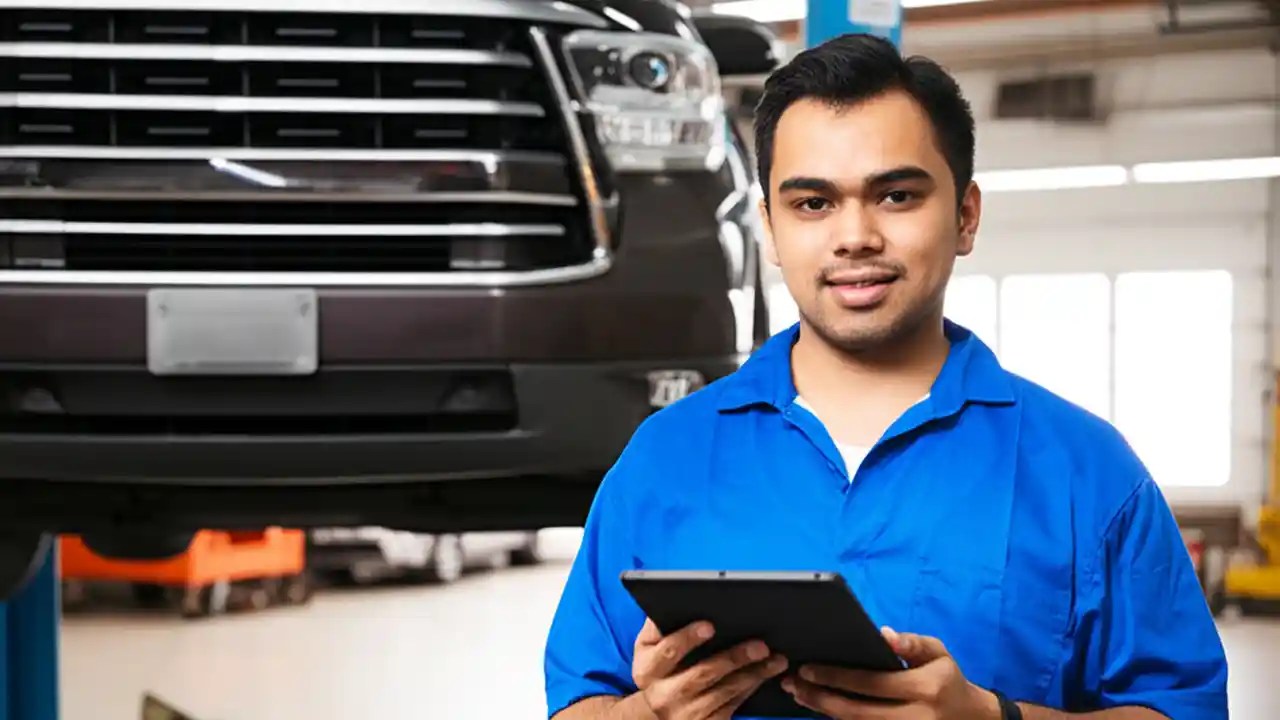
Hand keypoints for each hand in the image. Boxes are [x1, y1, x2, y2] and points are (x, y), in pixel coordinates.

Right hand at [632, 618, 789, 719]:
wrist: (657, 713)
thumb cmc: (658, 670)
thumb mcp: (648, 647)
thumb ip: (657, 625)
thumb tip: (676, 601)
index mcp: (647, 670)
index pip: (668, 652)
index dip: (688, 638)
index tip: (709, 625)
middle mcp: (664, 696)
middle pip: (702, 674)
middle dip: (733, 658)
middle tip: (760, 645)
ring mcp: (686, 714)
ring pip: (725, 691)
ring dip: (753, 674)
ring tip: (775, 659)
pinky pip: (734, 704)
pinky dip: (752, 687)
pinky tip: (766, 674)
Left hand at [781, 627, 1000, 719]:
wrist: (970, 719)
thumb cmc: (947, 680)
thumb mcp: (939, 654)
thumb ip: (913, 643)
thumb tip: (884, 635)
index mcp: (924, 688)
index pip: (873, 683)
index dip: (837, 677)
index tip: (808, 668)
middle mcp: (915, 718)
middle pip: (858, 712)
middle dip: (821, 698)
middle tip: (793, 683)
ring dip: (823, 712)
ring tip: (799, 694)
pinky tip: (820, 709)